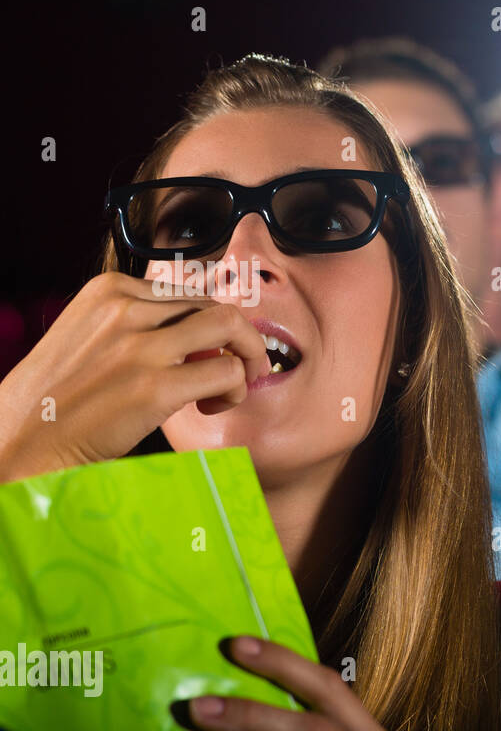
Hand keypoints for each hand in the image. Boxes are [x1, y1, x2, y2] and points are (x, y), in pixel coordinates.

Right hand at [0, 272, 270, 481]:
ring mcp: (141, 347)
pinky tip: (209, 408)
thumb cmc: (60, 398)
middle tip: (239, 371)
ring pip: (231, 327)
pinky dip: (234, 390)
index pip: (189, 294)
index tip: (211, 353)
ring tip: (228, 389)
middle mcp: (124, 309)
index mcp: (108, 290)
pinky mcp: (155, 387)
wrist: (24, 441)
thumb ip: (138, 324)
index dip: (212, 326)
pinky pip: (227, 372)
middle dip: (240, 340)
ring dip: (246, 359)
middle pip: (216, 306)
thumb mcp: (92, 336)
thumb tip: (198, 328)